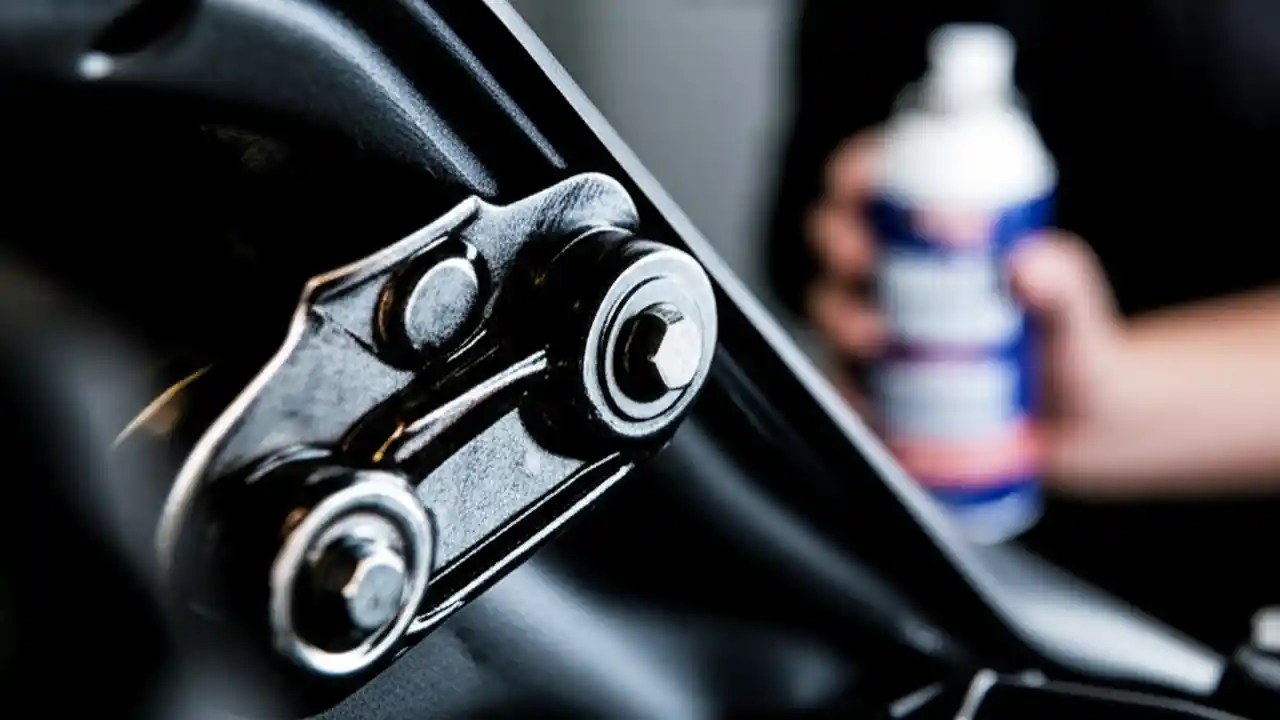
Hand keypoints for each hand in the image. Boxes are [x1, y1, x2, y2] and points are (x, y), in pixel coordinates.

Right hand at [805, 129, 1129, 493]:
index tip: (873, 186)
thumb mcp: (1076, 313)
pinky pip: (842, 378)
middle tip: (867, 261)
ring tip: (876, 335)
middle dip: (840, 241)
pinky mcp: (873, 384)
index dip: (860, 172)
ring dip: (840, 313)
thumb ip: (1064, 283)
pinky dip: (848, 382)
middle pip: (837, 235)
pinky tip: (871, 391)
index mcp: (935, 229)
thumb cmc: (1073, 349)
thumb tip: (1027, 265)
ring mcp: (877, 326)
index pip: (878, 179)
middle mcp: (894, 271)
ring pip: (830, 303)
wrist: (1077, 427)